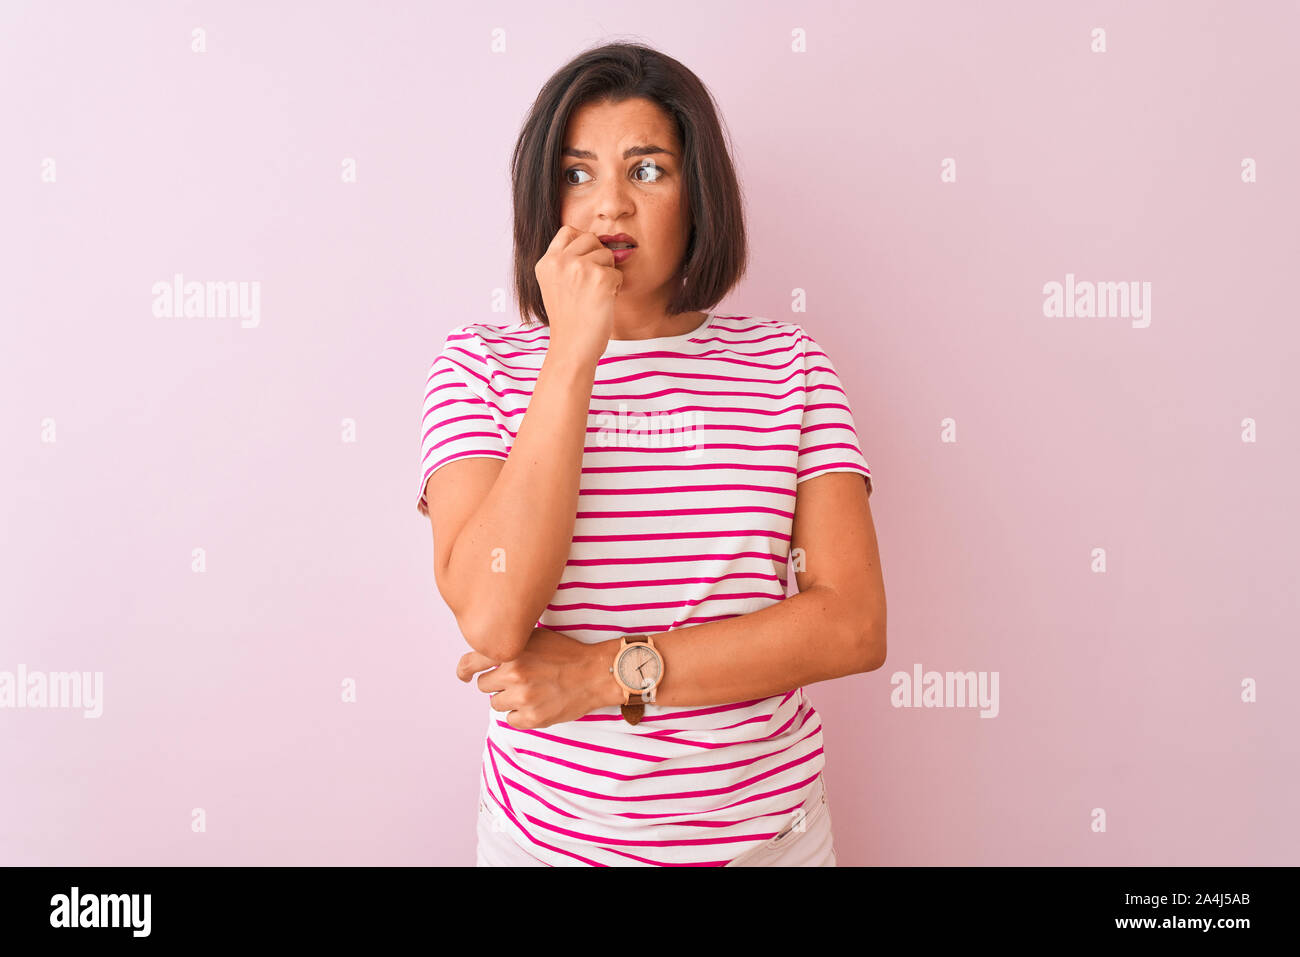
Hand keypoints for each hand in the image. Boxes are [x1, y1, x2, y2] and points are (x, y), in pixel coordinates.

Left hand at [456, 628, 619, 729]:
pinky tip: (536, 704)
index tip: (463, 675)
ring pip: (496, 704)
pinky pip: (511, 720)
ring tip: (530, 691)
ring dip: (508, 699)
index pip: (471, 662)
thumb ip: (511, 644)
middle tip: (519, 680)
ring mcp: (523, 698)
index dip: (464, 670)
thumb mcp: (536, 636)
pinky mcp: (533, 718)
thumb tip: (487, 650)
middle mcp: (514, 674)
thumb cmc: (567, 653)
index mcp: (512, 651)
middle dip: (497, 683)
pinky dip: (520, 715)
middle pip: (484, 686)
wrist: (596, 674)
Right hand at [533, 225, 621, 365]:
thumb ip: (565, 262)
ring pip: (607, 254)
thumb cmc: (568, 320)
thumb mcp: (554, 285)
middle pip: (590, 239)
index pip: (568, 231)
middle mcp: (560, 261)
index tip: (586, 260)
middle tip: (594, 281)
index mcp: (546, 262)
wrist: (572, 347)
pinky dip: (616, 287)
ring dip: (608, 272)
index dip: (583, 243)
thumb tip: (593, 241)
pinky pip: (618, 273)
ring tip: (597, 294)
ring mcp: (580, 268)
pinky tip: (604, 301)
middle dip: (598, 257)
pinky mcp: (600, 278)